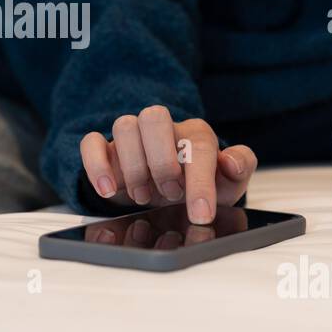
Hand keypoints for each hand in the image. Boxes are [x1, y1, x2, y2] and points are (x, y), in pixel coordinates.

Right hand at [79, 106, 256, 223]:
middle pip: (154, 117)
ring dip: (133, 166)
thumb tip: (231, 161)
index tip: (201, 214)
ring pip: (124, 126)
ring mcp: (132, 137)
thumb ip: (240, 167)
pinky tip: (107, 190)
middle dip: (162, 161)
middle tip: (170, 193)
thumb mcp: (227, 184)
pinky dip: (96, 165)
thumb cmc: (197, 186)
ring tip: (143, 196)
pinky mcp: (105, 150)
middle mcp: (162, 129)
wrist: (169, 194)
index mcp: (195, 134)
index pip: (197, 146)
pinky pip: (90, 142)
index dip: (200, 182)